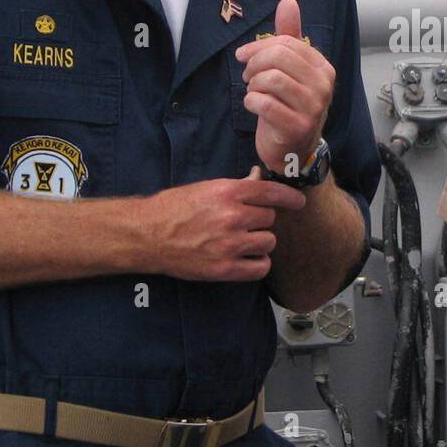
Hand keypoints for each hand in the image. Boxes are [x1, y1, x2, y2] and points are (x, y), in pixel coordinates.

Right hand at [145, 168, 306, 281]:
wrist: (148, 235)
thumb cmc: (174, 208)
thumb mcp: (206, 188)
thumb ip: (236, 187)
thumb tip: (258, 178)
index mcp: (228, 192)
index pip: (271, 192)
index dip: (288, 197)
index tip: (298, 202)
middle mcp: (232, 217)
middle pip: (270, 218)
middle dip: (261, 220)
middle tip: (246, 223)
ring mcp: (230, 244)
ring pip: (268, 241)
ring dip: (261, 241)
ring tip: (245, 240)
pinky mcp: (224, 268)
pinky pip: (260, 267)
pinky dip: (259, 263)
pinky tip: (249, 258)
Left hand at [234, 0, 333, 175]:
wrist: (293, 149)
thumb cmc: (289, 105)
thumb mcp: (290, 70)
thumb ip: (289, 36)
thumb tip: (288, 1)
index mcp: (323, 68)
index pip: (286, 43)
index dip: (258, 46)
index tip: (244, 56)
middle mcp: (323, 86)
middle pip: (278, 57)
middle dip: (254, 64)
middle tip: (248, 75)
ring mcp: (313, 107)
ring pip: (269, 79)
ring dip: (252, 84)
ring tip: (254, 91)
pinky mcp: (297, 127)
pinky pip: (263, 103)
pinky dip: (251, 101)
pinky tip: (254, 105)